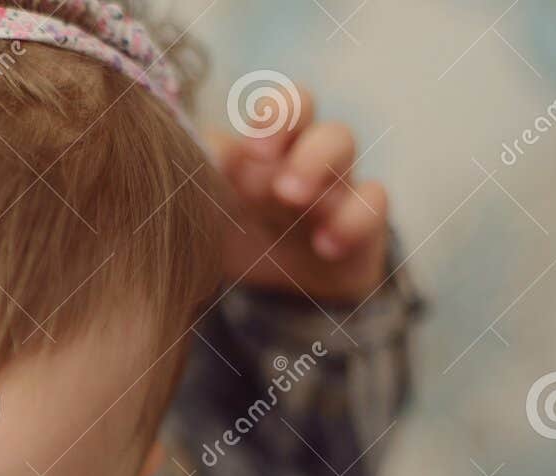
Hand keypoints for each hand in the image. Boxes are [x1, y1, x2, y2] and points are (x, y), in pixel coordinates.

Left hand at [208, 85, 389, 303]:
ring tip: (291, 197)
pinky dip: (353, 220)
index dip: (273, 114)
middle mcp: (307, 155)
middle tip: (265, 165)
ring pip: (342, 145)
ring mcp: (338, 186)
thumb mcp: (210, 207)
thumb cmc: (239, 232)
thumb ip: (196, 176)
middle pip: (311, 114)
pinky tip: (326, 244)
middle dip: (295, 135)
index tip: (250, 147)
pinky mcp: (363, 223)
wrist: (277, 290)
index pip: (284, 105)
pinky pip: (374, 204)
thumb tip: (181, 144)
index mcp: (271, 145)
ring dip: (317, 164)